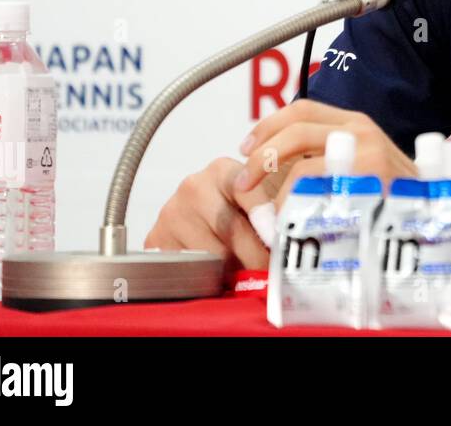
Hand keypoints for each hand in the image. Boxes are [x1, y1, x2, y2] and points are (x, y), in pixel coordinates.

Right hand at [143, 156, 278, 275]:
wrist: (197, 216)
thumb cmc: (236, 210)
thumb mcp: (259, 195)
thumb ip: (276, 205)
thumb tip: (294, 234)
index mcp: (223, 170)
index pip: (246, 192)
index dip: (263, 216)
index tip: (274, 236)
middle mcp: (194, 187)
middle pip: (229, 230)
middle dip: (255, 255)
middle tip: (271, 271)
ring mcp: (171, 213)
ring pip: (209, 254)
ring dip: (232, 270)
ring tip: (246, 274)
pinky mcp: (155, 240)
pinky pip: (187, 269)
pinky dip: (206, 279)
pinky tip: (219, 276)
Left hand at [234, 99, 418, 209]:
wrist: (436, 218)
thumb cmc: (394, 196)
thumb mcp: (365, 163)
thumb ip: (330, 156)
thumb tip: (280, 163)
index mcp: (356, 123)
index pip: (302, 110)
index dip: (268, 126)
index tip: (245, 149)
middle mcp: (362, 134)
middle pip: (295, 131)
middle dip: (261, 156)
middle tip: (242, 183)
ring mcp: (368, 160)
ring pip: (302, 169)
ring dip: (277, 195)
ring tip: (269, 218)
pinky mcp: (370, 189)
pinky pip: (318, 199)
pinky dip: (297, 214)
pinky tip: (293, 229)